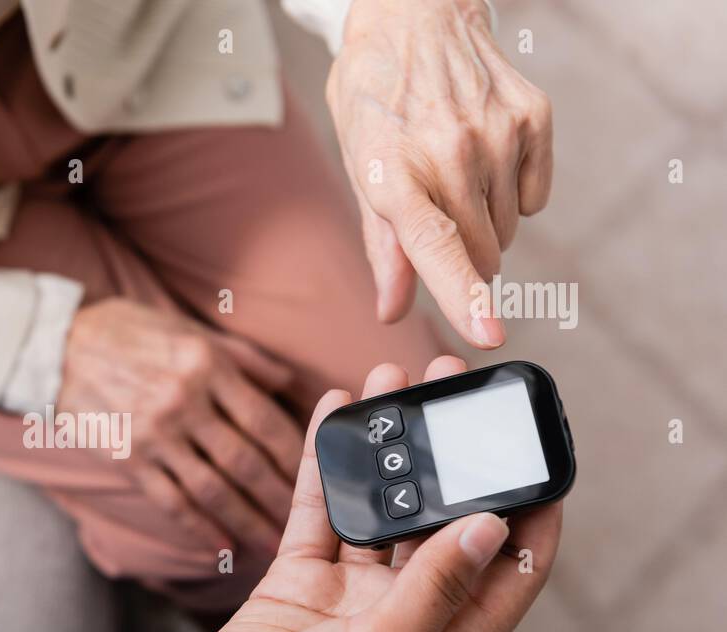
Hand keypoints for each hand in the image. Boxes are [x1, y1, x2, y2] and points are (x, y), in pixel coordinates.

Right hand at [57, 297, 304, 552]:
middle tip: (309, 524)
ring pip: (214, 488)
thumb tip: (289, 384)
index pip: (266, 419)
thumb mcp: (190, 330)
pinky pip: (173, 501)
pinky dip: (200, 527)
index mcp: (207, 366)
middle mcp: (185, 402)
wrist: (56, 346)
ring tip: (273, 543)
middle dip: (281, 497)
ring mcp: (155, 435)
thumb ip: (242, 358)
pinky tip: (223, 545)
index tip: (319, 476)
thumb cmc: (130, 332)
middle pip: (246, 461)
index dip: (298, 455)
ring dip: (247, 519)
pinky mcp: (129, 459)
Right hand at [75, 358, 562, 631]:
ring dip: (389, 447)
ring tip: (392, 378)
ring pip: (381, 505)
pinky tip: (335, 412)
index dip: (532, 513)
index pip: (511, 570)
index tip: (539, 452)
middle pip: (443, 521)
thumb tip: (494, 523)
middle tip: (453, 388)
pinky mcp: (299, 579)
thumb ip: (437, 587)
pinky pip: (320, 509)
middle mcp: (406, 612)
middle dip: (452, 456)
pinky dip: (328, 463)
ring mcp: (350, 594)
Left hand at [327, 0, 553, 346]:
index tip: (489, 334)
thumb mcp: (361, 170)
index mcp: (397, 172)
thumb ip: (384, 247)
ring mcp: (498, 132)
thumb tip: (393, 310)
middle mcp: (451, 152)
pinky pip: (536, 199)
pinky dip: (514, 195)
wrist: (413, 18)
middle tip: (436, 215)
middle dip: (461, 256)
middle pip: (479, 254)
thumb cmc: (377, 102)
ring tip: (454, 177)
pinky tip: (486, 159)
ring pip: (508, 231)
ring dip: (485, 224)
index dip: (463, 296)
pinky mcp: (535, 117)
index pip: (436, 247)